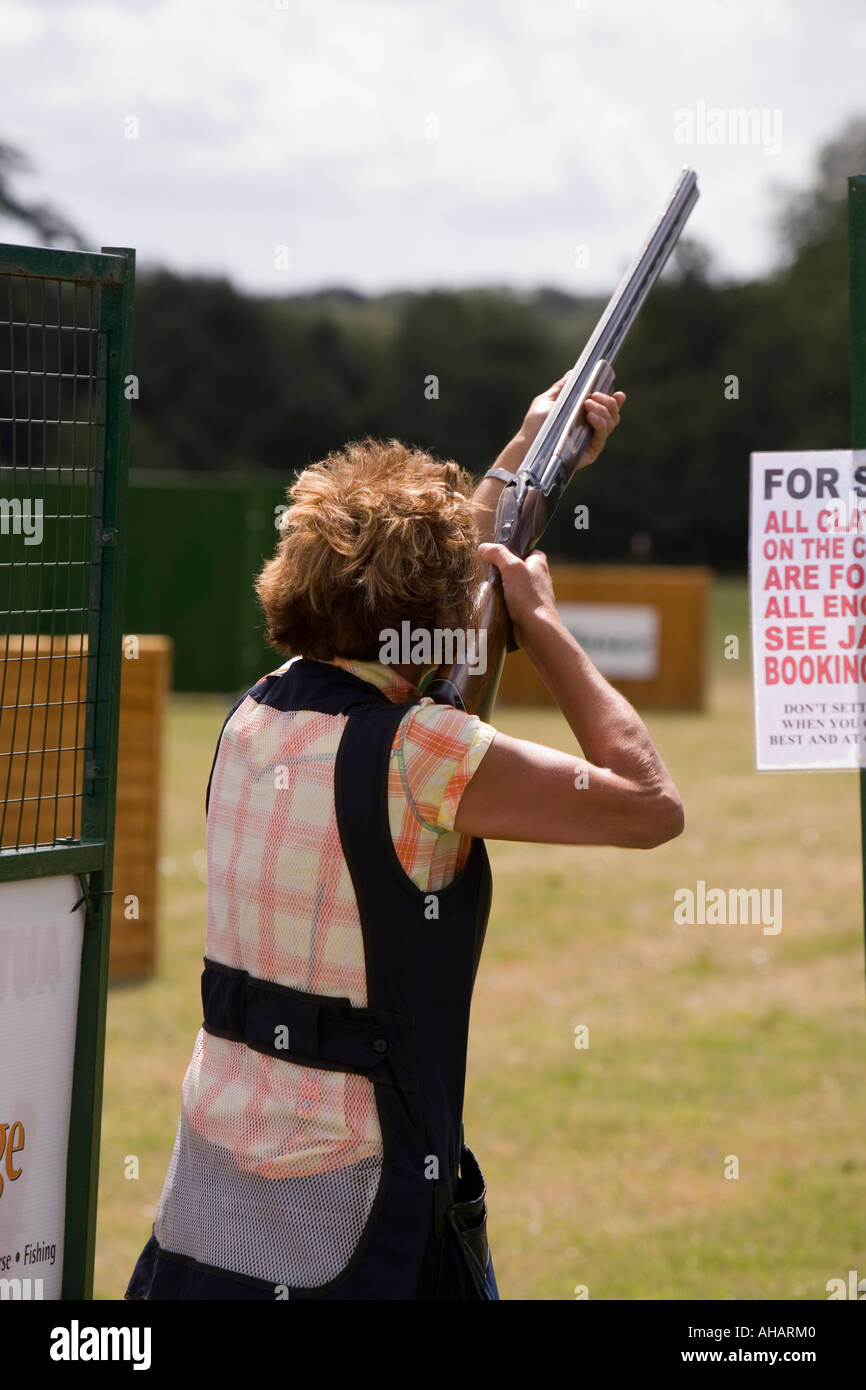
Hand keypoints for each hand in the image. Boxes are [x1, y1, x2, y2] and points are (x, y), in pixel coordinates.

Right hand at [477, 542, 560, 651]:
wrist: (535, 629)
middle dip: (503, 572)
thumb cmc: (528, 596)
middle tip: (489, 573)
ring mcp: (533, 597)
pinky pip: (512, 603)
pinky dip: (503, 604)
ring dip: (501, 589)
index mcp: (539, 565)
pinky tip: (494, 605)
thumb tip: (483, 548)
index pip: (528, 550)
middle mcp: (539, 580)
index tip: (499, 555)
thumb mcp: (511, 567)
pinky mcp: (526, 612)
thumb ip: (498, 554)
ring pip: (513, 588)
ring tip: (489, 590)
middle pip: (517, 570)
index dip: (514, 550)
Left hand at [510, 377, 625, 469]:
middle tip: (595, 396)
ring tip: (589, 404)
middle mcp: (590, 427)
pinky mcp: (590, 452)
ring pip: (610, 423)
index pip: (606, 407)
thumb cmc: (536, 423)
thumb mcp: (549, 399)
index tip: (619, 393)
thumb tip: (573, 372)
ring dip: (604, 410)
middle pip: (612, 414)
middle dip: (609, 401)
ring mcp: (591, 440)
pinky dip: (601, 424)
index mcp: (583, 414)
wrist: (528, 442)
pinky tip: (591, 416)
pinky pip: (602, 437)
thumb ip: (563, 387)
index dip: (615, 400)